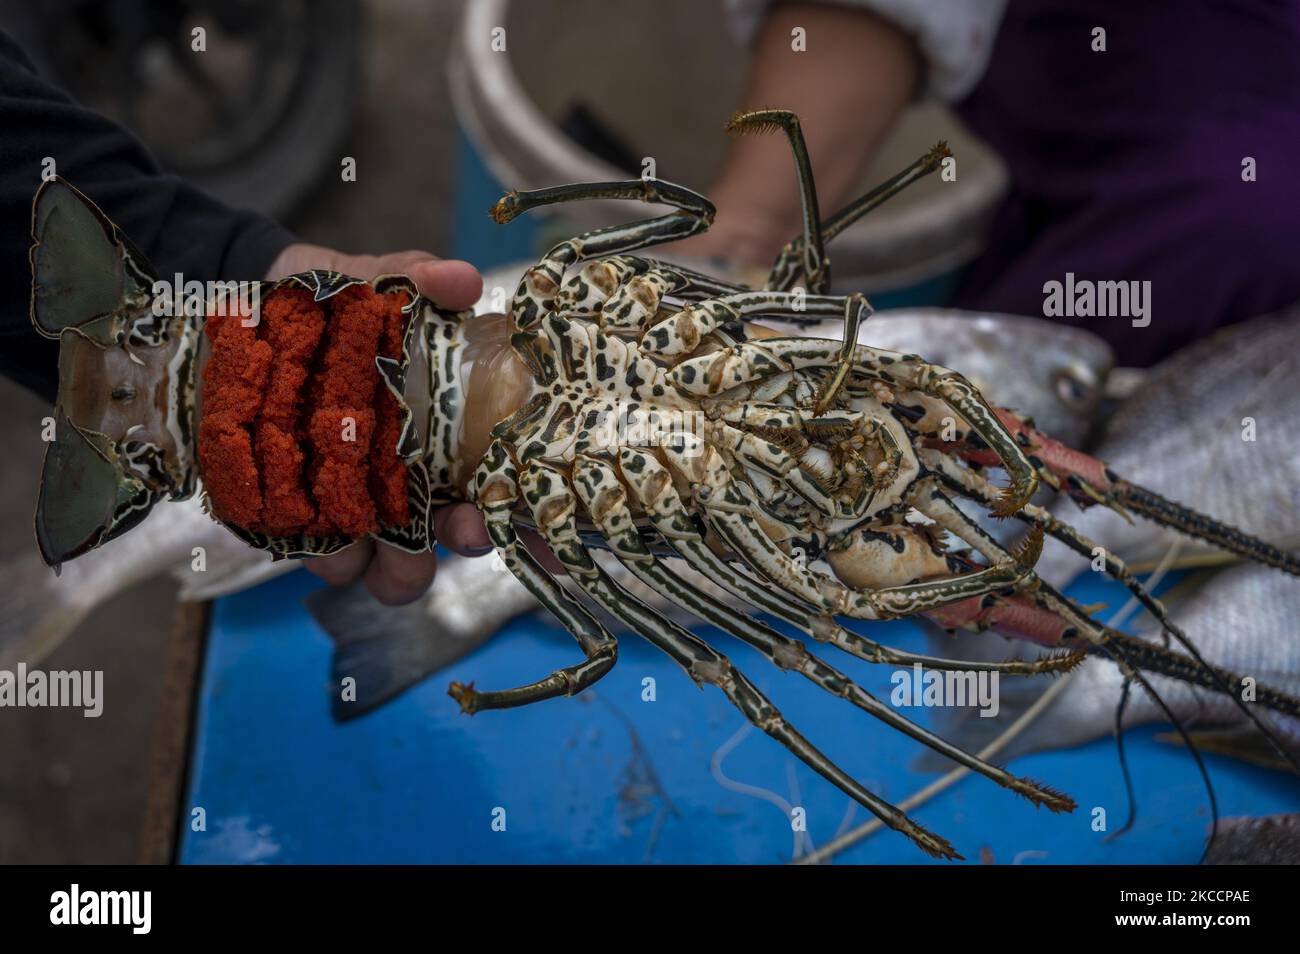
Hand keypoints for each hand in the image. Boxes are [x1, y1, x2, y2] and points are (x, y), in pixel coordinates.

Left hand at [265, 243, 490, 604]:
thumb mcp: (378, 280)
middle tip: (455, 533)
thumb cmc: (335, 302)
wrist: (252, 301)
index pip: (484, 500)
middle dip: (435, 560)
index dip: (510, 523)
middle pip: (425, 555)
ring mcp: (337, 506)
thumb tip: (462, 280)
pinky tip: (291, 513)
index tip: (517, 532)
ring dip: (363, 561)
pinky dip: (301, 542)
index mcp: (437, 447)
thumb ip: (419, 278)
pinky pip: (295, 549)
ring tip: (346, 532)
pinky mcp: (278, 509)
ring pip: (362, 567)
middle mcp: (394, 490)